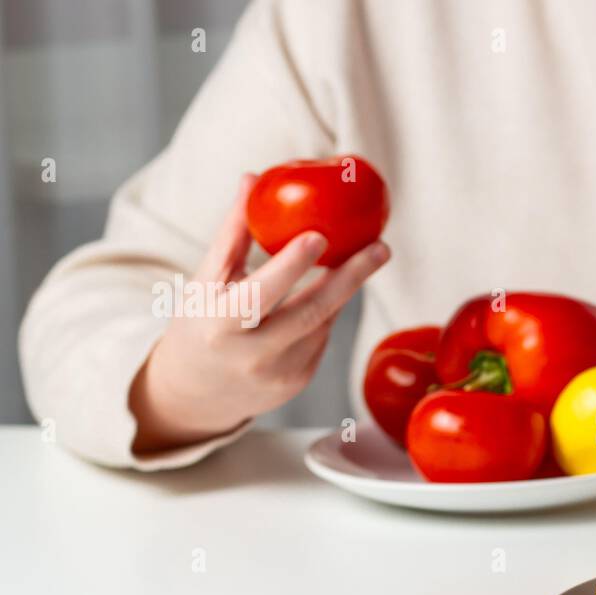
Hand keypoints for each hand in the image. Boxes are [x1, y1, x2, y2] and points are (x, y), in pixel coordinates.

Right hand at [129, 174, 389, 452]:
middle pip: (310, 312)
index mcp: (219, 323)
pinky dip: (327, 312)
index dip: (290, 265)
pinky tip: (328, 294)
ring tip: (367, 255)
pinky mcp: (297, 383)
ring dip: (343, 288)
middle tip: (380, 247)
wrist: (193, 393)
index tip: (320, 235)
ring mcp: (278, 374)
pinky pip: (321, 338)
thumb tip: (254, 178)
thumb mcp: (204, 281)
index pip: (260, 292)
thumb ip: (232, 234)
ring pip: (322, 322)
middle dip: (350, 276)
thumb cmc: (199, 322)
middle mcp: (250, 354)